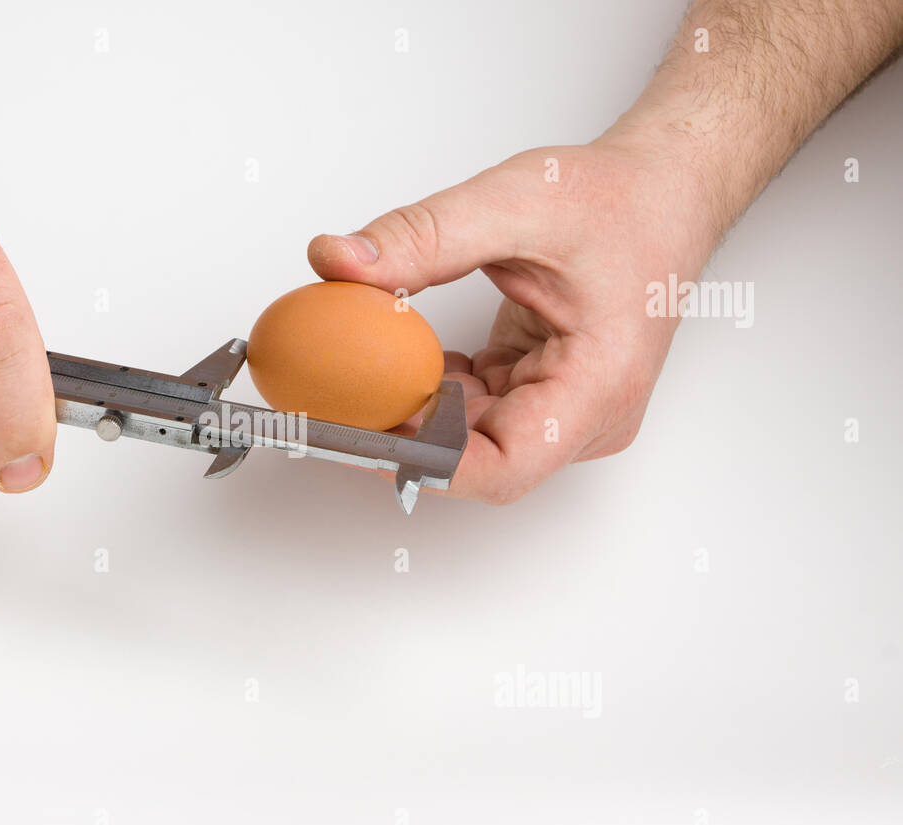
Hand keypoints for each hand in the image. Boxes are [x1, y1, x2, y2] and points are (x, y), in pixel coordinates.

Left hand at [307, 141, 717, 503]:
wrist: (662, 190)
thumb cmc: (619, 199)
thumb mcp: (515, 202)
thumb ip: (424, 235)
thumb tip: (338, 262)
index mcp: (600, 386)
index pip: (503, 467)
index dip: (424, 462)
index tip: (359, 433)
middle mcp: (587, 415)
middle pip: (477, 457)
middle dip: (401, 431)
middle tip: (329, 400)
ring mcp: (563, 409)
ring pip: (467, 435)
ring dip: (411, 404)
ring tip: (353, 369)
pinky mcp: (539, 392)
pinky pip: (471, 408)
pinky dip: (429, 384)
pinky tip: (396, 352)